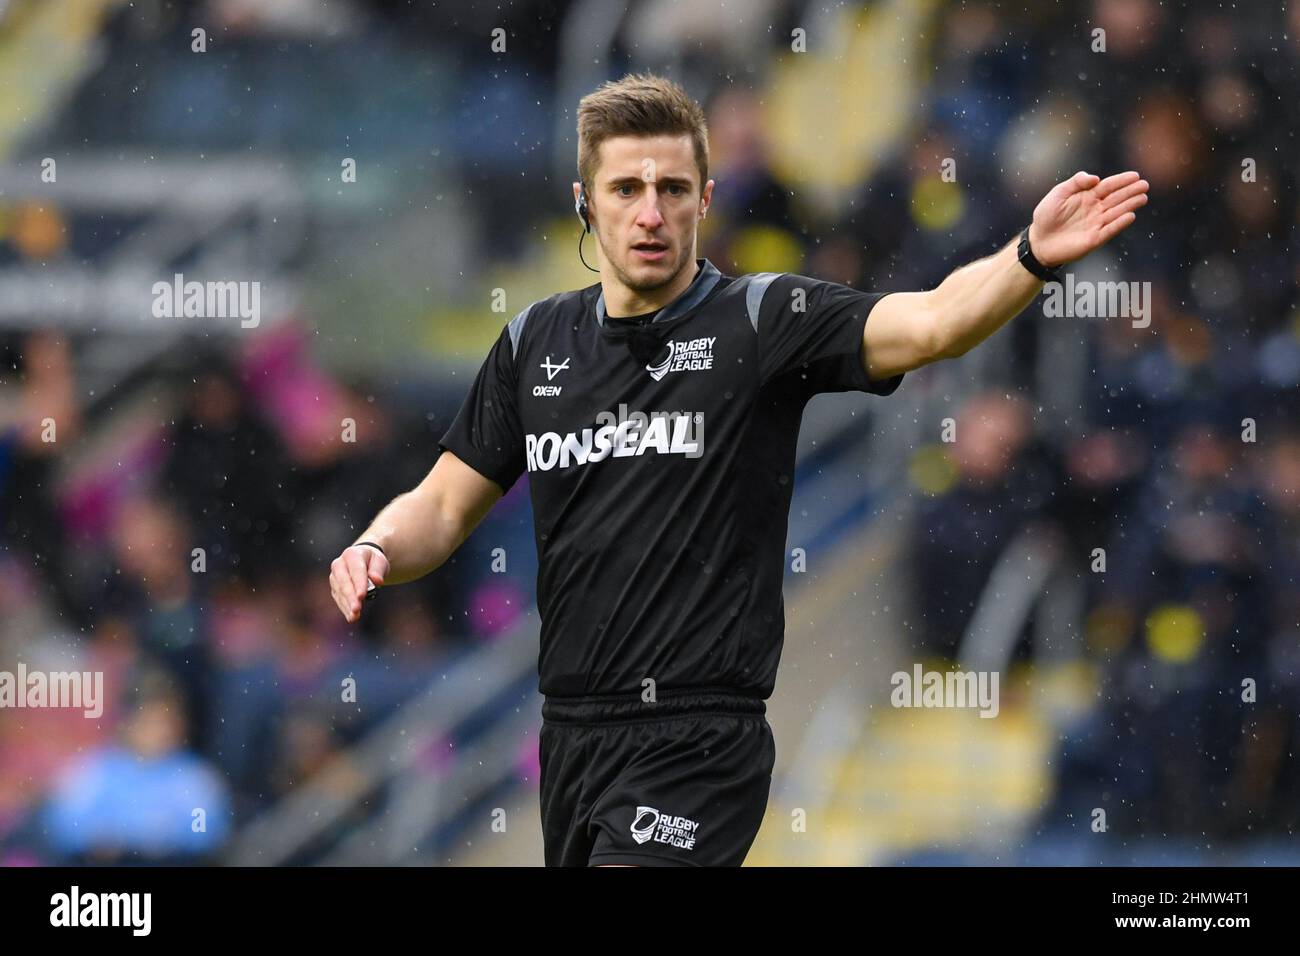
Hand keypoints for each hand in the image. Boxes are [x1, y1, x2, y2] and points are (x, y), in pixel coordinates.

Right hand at [329, 543, 388, 622]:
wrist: (363, 561)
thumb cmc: (373, 561)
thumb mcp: (380, 561)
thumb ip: (378, 570)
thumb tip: (377, 581)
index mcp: (352, 555)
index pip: (356, 570)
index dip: (359, 583)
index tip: (362, 596)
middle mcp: (339, 565)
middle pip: (344, 582)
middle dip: (350, 597)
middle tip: (356, 609)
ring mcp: (335, 577)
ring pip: (340, 593)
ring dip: (347, 605)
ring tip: (355, 617)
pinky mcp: (335, 588)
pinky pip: (339, 599)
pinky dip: (345, 608)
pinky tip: (351, 617)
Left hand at [1028, 170, 1148, 268]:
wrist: (1038, 241)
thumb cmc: (1046, 216)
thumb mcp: (1058, 193)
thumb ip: (1076, 182)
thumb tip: (1096, 178)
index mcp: (1087, 197)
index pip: (1108, 186)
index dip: (1122, 181)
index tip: (1135, 176)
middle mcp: (1095, 209)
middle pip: (1116, 198)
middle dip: (1131, 191)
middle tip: (1144, 185)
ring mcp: (1096, 224)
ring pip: (1117, 212)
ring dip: (1130, 205)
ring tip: (1143, 197)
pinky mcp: (1094, 239)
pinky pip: (1110, 230)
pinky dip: (1120, 223)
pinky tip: (1130, 215)